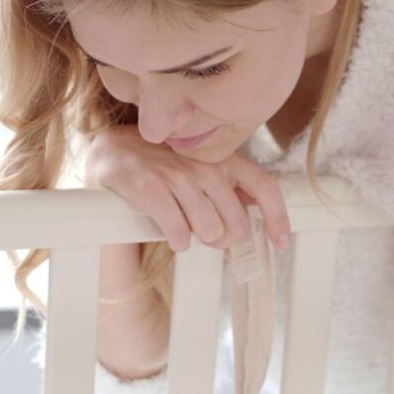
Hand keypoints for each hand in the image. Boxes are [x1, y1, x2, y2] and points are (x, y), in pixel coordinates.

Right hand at [84, 125, 290, 252]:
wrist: (111, 150)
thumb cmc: (163, 163)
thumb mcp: (203, 166)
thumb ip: (231, 185)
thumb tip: (258, 207)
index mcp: (224, 158)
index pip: (264, 187)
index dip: (278, 218)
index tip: (282, 243)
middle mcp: (205, 165)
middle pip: (237, 221)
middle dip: (224, 238)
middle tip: (208, 235)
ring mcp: (178, 175)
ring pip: (209, 230)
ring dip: (198, 239)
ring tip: (184, 227)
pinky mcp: (151, 187)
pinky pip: (179, 233)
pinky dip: (178, 241)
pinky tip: (171, 234)